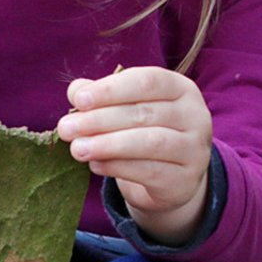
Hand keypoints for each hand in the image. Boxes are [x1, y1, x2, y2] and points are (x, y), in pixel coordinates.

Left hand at [57, 67, 211, 244]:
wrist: (173, 177)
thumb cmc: (145, 131)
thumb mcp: (127, 108)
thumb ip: (102, 96)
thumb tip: (75, 90)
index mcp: (181, 88)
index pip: (147, 81)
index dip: (111, 90)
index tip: (79, 100)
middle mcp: (194, 115)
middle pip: (144, 114)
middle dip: (100, 120)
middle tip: (66, 129)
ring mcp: (194, 149)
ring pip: (149, 143)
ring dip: (107, 145)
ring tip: (77, 148)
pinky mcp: (184, 179)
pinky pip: (149, 172)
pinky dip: (117, 167)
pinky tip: (95, 165)